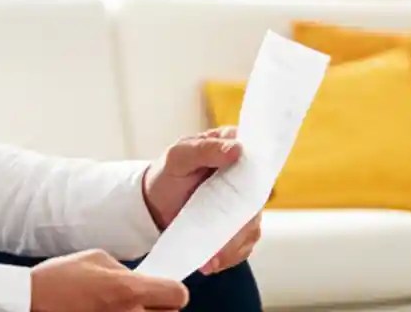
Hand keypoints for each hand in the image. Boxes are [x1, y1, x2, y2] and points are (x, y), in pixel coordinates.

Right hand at [31, 249, 187, 311]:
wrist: (31, 303)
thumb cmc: (58, 280)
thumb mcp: (94, 258)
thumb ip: (124, 269)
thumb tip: (138, 279)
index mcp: (128, 290)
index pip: (178, 295)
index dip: (170, 290)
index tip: (161, 289)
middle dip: (158, 305)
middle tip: (138, 299)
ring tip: (118, 307)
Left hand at [142, 127, 261, 273]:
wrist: (154, 205)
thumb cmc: (166, 175)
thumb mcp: (178, 157)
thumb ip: (204, 149)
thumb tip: (237, 149)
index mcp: (233, 147)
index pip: (257, 159)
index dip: (255, 176)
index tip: (239, 196)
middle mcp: (246, 176)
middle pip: (256, 199)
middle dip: (240, 221)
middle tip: (219, 239)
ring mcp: (244, 203)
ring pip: (251, 225)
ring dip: (232, 244)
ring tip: (210, 257)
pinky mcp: (239, 227)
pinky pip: (244, 244)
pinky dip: (228, 255)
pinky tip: (210, 262)